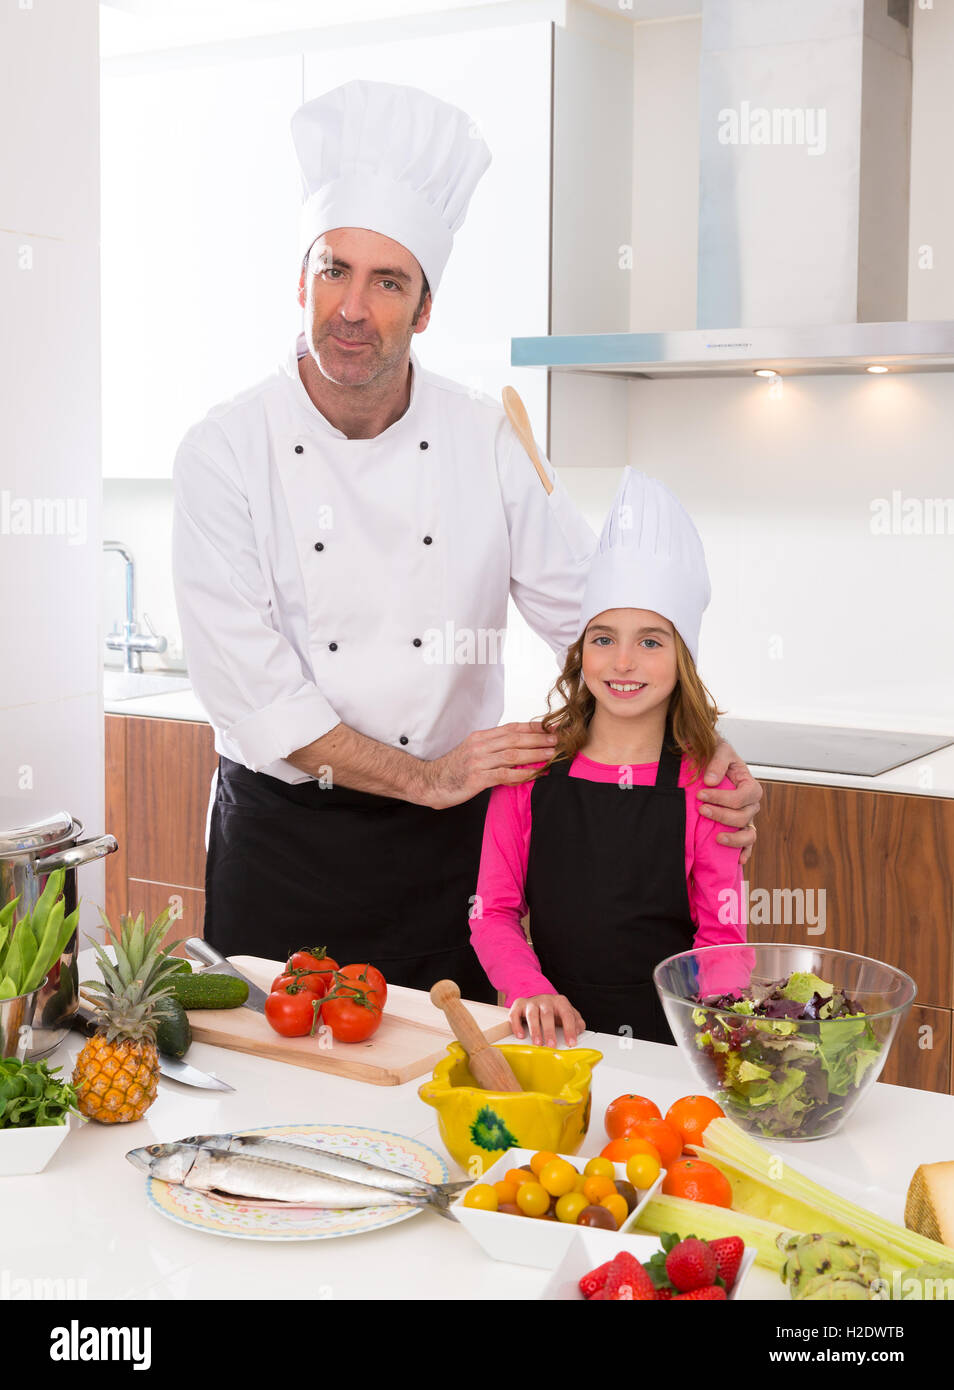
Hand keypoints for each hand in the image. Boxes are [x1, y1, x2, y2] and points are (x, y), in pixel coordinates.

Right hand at [415, 722, 557, 809]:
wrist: (430, 782)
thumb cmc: (453, 770)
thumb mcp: (472, 752)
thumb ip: (492, 749)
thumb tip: (516, 748)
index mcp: (480, 737)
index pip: (511, 728)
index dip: (533, 726)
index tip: (552, 726)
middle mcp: (480, 746)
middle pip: (515, 738)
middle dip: (539, 738)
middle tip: (558, 739)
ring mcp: (478, 761)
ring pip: (512, 754)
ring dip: (535, 754)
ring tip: (552, 754)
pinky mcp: (477, 778)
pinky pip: (504, 775)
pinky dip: (522, 774)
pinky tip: (535, 774)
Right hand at [510, 994, 585, 1047]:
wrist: (537, 1002)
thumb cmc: (555, 1012)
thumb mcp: (568, 1015)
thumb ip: (576, 1023)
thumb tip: (578, 1031)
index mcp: (560, 1002)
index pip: (566, 1015)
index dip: (569, 1029)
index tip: (571, 1043)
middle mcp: (545, 1000)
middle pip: (547, 1014)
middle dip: (550, 1031)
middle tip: (552, 1045)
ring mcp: (531, 1002)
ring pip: (532, 1014)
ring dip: (535, 1029)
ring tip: (538, 1043)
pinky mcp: (518, 1005)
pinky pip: (515, 1014)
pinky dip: (517, 1025)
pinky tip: (520, 1035)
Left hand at [697, 738, 762, 865]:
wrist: (712, 762)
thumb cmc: (718, 755)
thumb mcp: (720, 750)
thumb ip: (717, 762)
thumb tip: (710, 781)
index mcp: (750, 785)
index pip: (742, 797)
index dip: (722, 798)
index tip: (701, 794)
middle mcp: (751, 804)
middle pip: (742, 817)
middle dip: (721, 815)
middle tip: (701, 809)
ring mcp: (747, 818)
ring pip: (749, 835)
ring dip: (734, 839)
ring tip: (717, 838)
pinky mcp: (739, 829)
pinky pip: (748, 845)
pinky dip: (744, 852)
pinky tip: (737, 860)